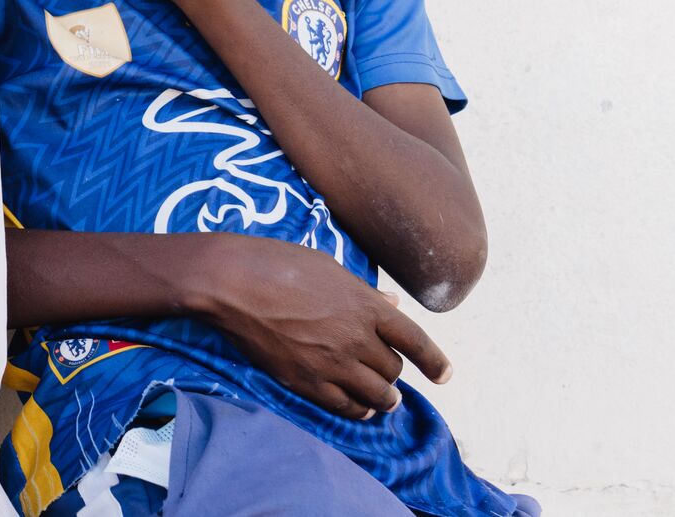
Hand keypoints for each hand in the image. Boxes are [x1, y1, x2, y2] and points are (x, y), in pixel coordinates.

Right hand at [196, 234, 451, 419]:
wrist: (229, 282)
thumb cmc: (275, 263)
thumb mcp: (326, 267)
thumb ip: (363, 292)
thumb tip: (392, 305)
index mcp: (364, 305)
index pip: (416, 340)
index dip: (435, 361)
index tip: (444, 375)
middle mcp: (356, 338)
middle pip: (394, 369)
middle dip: (393, 371)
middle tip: (385, 370)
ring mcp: (331, 363)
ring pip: (378, 394)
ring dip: (384, 398)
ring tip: (383, 399)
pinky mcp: (306, 382)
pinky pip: (346, 408)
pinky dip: (359, 410)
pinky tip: (359, 407)